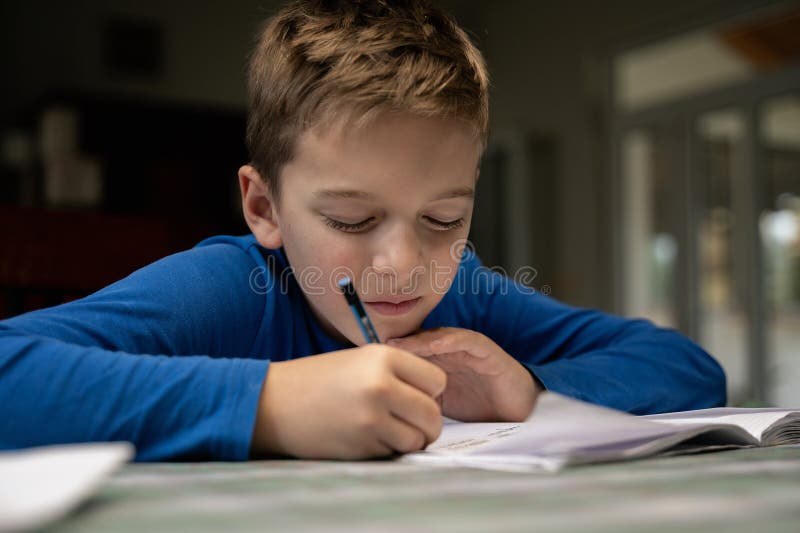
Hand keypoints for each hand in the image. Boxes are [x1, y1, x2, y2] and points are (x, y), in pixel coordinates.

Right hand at [250, 344, 445, 458]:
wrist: (273, 402)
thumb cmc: (317, 380)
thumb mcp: (360, 360)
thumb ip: (398, 373)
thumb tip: (436, 397)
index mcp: (384, 357)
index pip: (437, 381)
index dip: (430, 392)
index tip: (415, 396)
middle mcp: (381, 385)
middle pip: (433, 415)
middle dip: (426, 424)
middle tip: (410, 422)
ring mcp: (372, 418)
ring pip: (418, 439)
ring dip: (408, 440)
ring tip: (386, 430)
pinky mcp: (361, 446)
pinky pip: (393, 453)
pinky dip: (386, 450)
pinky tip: (364, 437)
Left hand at [387, 328, 539, 421]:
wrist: (517, 410)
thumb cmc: (479, 406)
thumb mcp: (442, 406)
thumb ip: (419, 401)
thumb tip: (388, 410)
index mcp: (437, 364)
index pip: (409, 354)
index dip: (389, 357)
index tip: (366, 363)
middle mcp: (449, 352)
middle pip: (418, 342)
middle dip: (397, 345)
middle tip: (374, 349)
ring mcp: (467, 349)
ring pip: (438, 338)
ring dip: (418, 340)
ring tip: (400, 345)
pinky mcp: (486, 351)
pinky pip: (467, 340)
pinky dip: (450, 339)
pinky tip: (435, 344)